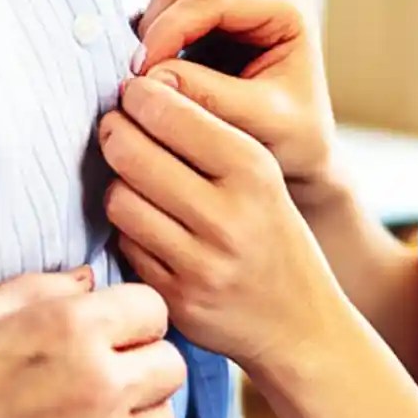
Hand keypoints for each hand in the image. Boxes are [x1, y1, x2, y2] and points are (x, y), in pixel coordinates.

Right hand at [0, 269, 184, 417]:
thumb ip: (47, 290)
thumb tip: (91, 280)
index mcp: (73, 330)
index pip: (153, 309)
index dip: (131, 315)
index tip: (110, 325)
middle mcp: (99, 385)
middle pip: (170, 364)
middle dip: (143, 360)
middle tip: (107, 366)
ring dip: (139, 411)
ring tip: (98, 408)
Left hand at [100, 74, 345, 368]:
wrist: (302, 322)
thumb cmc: (272, 234)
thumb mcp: (262, 177)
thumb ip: (209, 137)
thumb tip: (137, 95)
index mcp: (254, 170)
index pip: (169, 112)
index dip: (139, 97)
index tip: (134, 96)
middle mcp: (229, 214)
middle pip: (132, 152)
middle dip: (115, 134)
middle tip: (116, 130)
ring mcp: (201, 261)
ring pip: (119, 200)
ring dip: (119, 187)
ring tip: (137, 184)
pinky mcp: (177, 297)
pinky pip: (125, 245)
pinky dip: (130, 232)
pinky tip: (150, 229)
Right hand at [132, 0, 339, 204]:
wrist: (302, 151)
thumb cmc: (296, 139)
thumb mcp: (262, 122)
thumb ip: (212, 97)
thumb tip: (153, 76)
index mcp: (287, 5)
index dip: (169, 30)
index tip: (141, 73)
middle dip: (153, 34)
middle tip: (135, 84)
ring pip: (167, 0)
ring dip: (149, 40)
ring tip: (144, 86)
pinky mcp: (213, 14)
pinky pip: (166, 17)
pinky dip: (152, 45)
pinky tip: (150, 80)